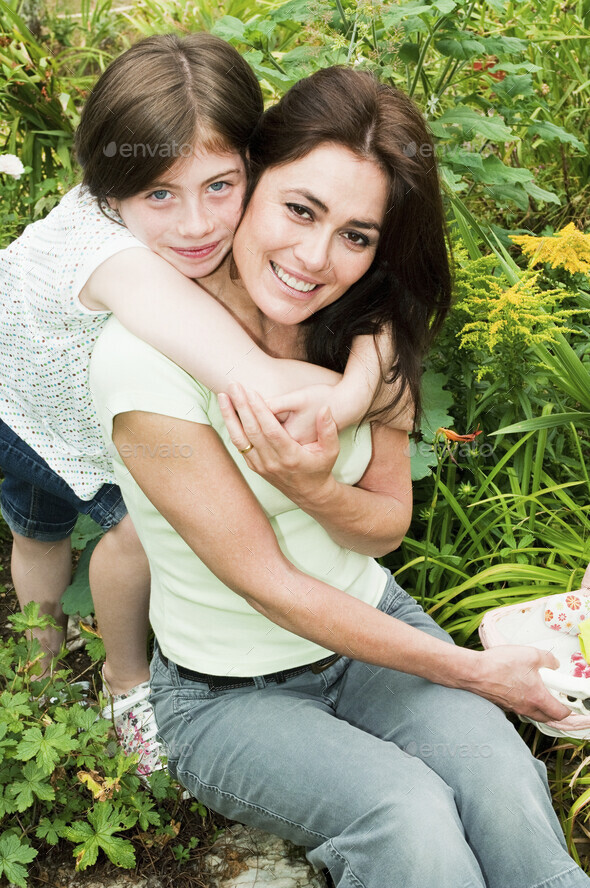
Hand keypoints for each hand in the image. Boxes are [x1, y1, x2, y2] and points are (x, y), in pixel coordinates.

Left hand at [218, 383, 340, 505]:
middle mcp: (272, 462)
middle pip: (252, 431)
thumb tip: (325, 409)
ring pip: (240, 439)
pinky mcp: (254, 466)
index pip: (271, 431)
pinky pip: (239, 445)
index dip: (260, 411)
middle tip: (234, 385)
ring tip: (222, 396)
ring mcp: (261, 466)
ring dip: (229, 416)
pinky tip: (227, 411)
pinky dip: (232, 427)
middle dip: (241, 407)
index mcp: (291, 457)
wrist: (309, 493)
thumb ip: (329, 429)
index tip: (251, 391)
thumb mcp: (331, 450)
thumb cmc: (321, 467)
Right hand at [469, 646, 571, 721]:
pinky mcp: (503, 704)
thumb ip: (548, 659)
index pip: (561, 713)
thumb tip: (554, 664)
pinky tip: (519, 685)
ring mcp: (513, 708)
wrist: (473, 672)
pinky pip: (519, 707)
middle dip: (555, 709)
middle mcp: (526, 707)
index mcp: (537, 698)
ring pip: (533, 713)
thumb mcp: (531, 654)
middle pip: (548, 717)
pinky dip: (524, 701)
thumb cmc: (499, 664)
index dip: (569, 708)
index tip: (570, 699)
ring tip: (536, 687)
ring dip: (539, 705)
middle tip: (555, 694)